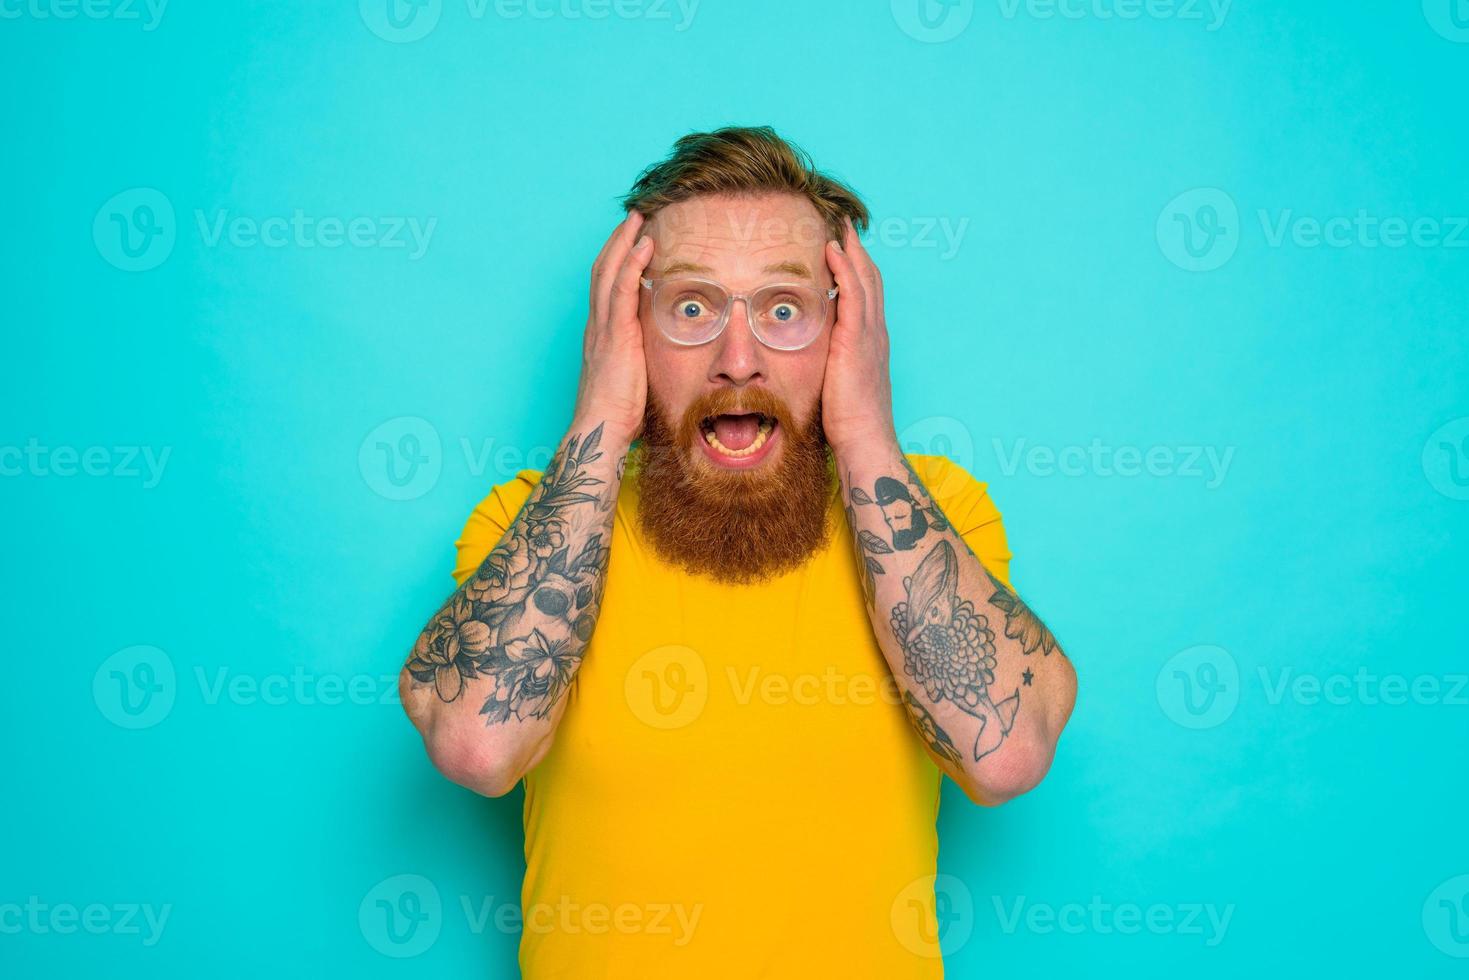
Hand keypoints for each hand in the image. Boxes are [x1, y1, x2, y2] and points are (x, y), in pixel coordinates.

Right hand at [573, 211, 653, 444]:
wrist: (602, 427)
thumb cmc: (619, 411)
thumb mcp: (634, 375)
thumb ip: (643, 356)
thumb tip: (662, 351)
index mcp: (601, 333)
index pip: (606, 285)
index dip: (617, 259)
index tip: (632, 238)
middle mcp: (598, 325)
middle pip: (603, 270)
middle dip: (618, 240)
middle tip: (634, 215)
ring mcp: (603, 328)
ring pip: (608, 272)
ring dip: (624, 241)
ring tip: (638, 218)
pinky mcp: (615, 335)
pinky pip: (621, 291)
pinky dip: (631, 265)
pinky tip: (644, 246)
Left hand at [822, 216, 896, 456]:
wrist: (864, 439)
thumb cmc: (847, 421)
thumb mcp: (835, 382)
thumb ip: (826, 362)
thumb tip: (806, 354)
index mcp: (870, 342)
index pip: (865, 294)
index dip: (856, 269)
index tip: (842, 247)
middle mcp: (875, 332)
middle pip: (870, 278)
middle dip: (857, 250)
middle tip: (843, 224)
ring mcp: (869, 334)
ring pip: (864, 279)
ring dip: (851, 249)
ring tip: (838, 226)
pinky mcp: (858, 340)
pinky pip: (853, 294)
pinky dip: (845, 269)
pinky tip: (833, 251)